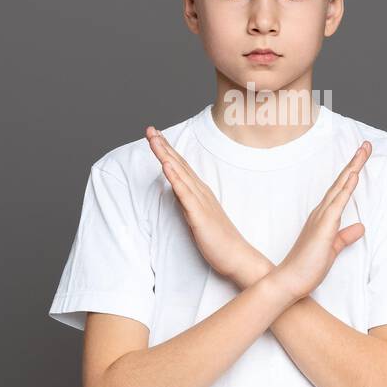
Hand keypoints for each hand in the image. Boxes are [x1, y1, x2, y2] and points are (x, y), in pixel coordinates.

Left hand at [145, 126, 269, 288]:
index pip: (181, 167)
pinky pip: (184, 193)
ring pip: (180, 173)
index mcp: (200, 192)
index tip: (156, 136)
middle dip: (163, 146)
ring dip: (166, 155)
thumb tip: (176, 190)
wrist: (237, 257)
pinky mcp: (199, 215)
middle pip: (179, 164)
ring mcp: (200, 202)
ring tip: (154, 139)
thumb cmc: (219, 240)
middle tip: (150, 129)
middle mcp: (201, 192)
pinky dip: (175, 178)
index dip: (168, 151)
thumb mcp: (198, 217)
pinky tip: (166, 166)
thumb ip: (188, 202)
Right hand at [270, 141, 371, 303]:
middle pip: (341, 182)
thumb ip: (345, 236)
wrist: (289, 280)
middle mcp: (321, 213)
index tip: (362, 158)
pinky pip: (337, 204)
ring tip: (363, 152)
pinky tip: (353, 176)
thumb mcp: (332, 248)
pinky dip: (346, 189)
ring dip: (352, 169)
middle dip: (355, 163)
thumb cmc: (307, 266)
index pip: (341, 190)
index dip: (352, 173)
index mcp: (323, 217)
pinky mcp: (323, 228)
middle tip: (367, 145)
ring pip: (340, 188)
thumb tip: (361, 227)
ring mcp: (321, 218)